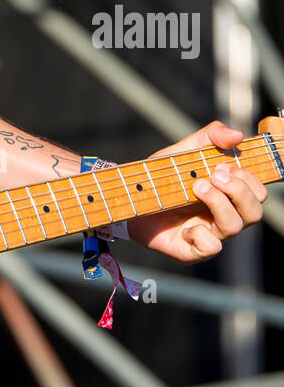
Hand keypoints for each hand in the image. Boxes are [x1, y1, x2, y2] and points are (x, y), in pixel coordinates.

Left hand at [127, 120, 266, 262]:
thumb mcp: (183, 151)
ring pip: (235, 226)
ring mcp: (209, 234)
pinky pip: (211, 248)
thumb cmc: (160, 176)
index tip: (225, 165)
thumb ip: (209, 137)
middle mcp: (223, 216)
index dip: (249, 180)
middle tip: (213, 175)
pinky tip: (186, 226)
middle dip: (239, 190)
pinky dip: (202, 234)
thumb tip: (237, 136)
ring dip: (218, 202)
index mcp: (226, 194)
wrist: (128, 197)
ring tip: (196, 186)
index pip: (258, 192)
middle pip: (254, 212)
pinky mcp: (192, 250)